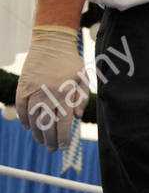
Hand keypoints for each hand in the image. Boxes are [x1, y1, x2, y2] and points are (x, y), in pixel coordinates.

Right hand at [16, 26, 87, 150]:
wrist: (51, 42)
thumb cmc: (71, 62)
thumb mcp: (83, 79)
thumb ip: (81, 99)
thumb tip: (75, 118)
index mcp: (65, 93)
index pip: (64, 122)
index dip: (64, 137)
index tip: (64, 146)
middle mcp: (48, 93)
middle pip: (47, 124)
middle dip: (50, 139)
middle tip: (52, 149)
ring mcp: (33, 90)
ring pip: (33, 118)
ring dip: (37, 132)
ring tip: (41, 141)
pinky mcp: (23, 85)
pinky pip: (21, 106)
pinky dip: (24, 118)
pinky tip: (28, 127)